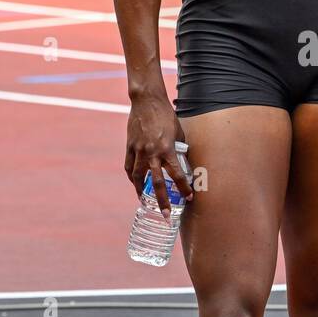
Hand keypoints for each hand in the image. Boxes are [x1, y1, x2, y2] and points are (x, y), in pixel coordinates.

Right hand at [124, 95, 192, 217]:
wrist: (146, 101)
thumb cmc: (166, 115)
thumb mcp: (178, 133)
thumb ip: (179, 149)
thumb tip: (183, 162)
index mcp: (167, 149)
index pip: (177, 175)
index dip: (184, 188)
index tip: (188, 198)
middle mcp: (152, 153)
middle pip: (156, 184)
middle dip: (162, 201)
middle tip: (165, 215)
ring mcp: (138, 151)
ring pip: (137, 177)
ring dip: (141, 192)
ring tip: (145, 202)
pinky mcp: (129, 147)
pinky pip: (128, 166)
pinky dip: (131, 176)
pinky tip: (135, 182)